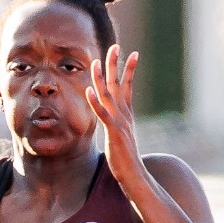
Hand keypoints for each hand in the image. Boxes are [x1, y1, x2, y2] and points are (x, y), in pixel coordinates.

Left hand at [87, 44, 143, 177]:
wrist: (135, 176)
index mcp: (126, 115)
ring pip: (109, 95)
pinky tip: (89, 91)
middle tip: (115, 46)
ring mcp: (120, 123)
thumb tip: (114, 121)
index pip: (128, 87)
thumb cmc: (126, 160)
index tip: (132, 53)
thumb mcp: (122, 138)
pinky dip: (96, 102)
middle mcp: (124, 115)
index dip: (129, 70)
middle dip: (116, 64)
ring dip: (101, 78)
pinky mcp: (114, 132)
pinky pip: (103, 114)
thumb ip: (117, 125)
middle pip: (119, 84)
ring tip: (95, 62)